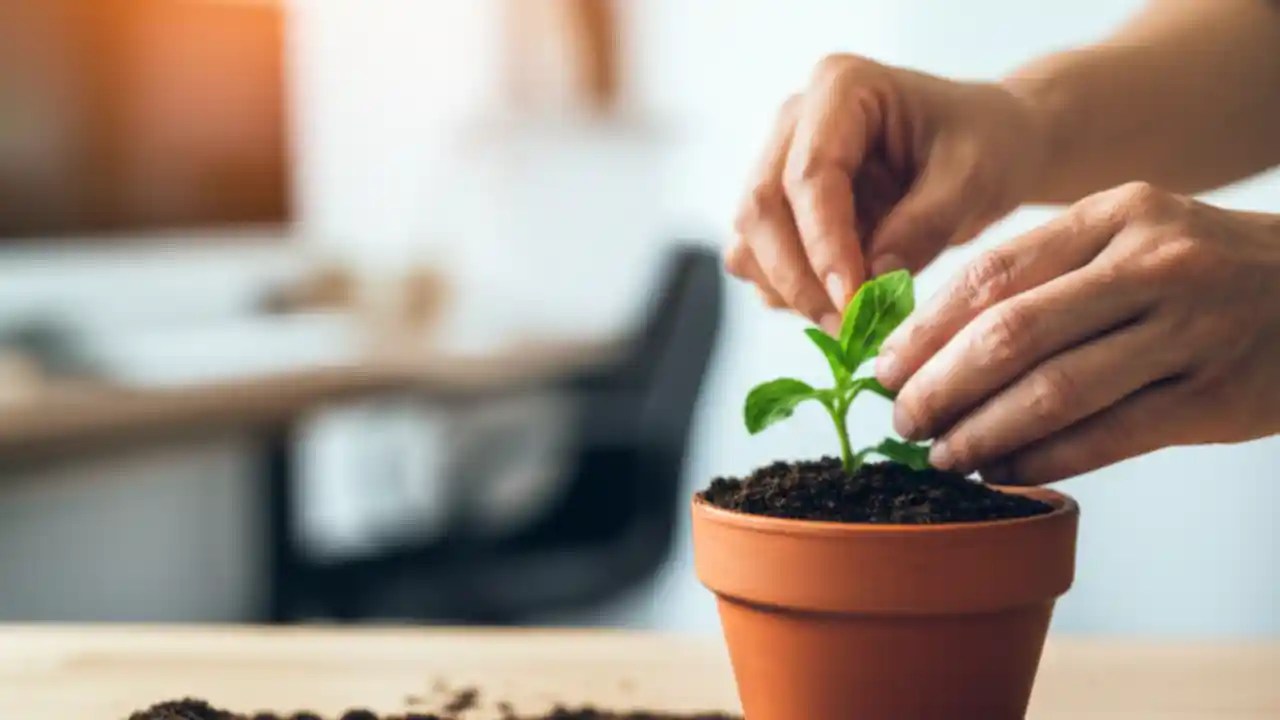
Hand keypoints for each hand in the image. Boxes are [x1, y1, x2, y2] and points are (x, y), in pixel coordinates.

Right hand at [725, 54, 1047, 332]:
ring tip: (852, 320)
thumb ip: (924, 226)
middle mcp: (795, 121)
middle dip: (798, 278)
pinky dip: (790, 292)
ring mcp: (777, 162)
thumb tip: (869, 283)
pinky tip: (840, 302)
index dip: (824, 244)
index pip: (809, 175)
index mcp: (841, 88)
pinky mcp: (778, 206)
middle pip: (761, 208)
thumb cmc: (986, 145)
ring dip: (791, 291)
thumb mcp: (975, 179)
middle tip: (847, 328)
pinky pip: (757, 260)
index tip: (852, 301)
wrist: (987, 145)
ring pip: (749, 241)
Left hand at [877, 182, 1279, 483]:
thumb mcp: (1127, 237)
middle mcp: (1150, 265)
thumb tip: (934, 340)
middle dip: (940, 385)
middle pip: (1012, 333)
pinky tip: (1003, 474)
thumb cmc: (1197, 268)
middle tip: (900, 419)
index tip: (882, 368)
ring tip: (940, 454)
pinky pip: (1108, 436)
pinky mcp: (1214, 395)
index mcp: (1113, 215)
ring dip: (982, 432)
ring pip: (1055, 392)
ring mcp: (1188, 330)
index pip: (992, 274)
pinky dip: (1044, 462)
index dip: (925, 329)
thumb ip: (1045, 273)